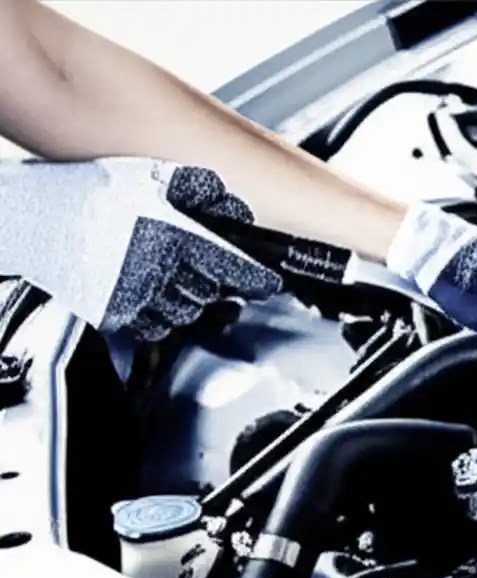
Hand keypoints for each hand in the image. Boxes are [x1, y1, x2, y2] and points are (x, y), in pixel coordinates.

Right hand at [0, 158, 281, 340]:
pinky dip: (161, 316)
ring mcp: (132, 298)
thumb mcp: (152, 177)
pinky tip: (150, 292)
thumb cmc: (90, 192)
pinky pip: (155, 328)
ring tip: (170, 274)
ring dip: (188, 299)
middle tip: (205, 267)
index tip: (269, 284)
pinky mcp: (112, 316)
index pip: (232, 268)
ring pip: (184, 314)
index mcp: (171, 236)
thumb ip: (202, 189)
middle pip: (210, 294)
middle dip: (214, 282)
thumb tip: (236, 208)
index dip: (257, 279)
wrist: (34, 217)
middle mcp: (155, 271)